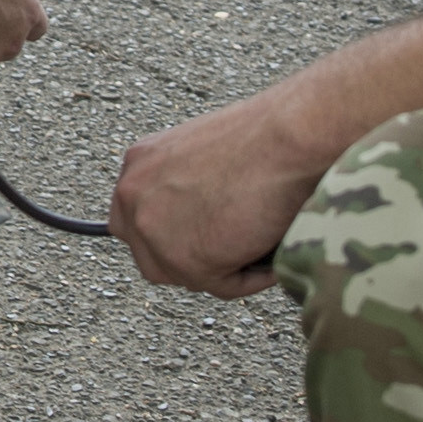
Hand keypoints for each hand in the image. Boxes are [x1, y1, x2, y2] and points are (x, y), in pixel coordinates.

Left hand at [107, 76, 354, 299]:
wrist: (288, 137)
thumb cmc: (264, 136)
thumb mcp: (202, 153)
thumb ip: (183, 186)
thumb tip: (195, 221)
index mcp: (139, 164)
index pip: (134, 216)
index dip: (169, 232)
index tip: (201, 235)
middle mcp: (133, 195)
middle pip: (150, 253)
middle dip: (189, 257)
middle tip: (234, 249)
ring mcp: (153, 230)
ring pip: (183, 274)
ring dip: (221, 268)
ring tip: (259, 250)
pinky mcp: (187, 261)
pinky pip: (222, 286)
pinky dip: (252, 278)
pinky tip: (273, 259)